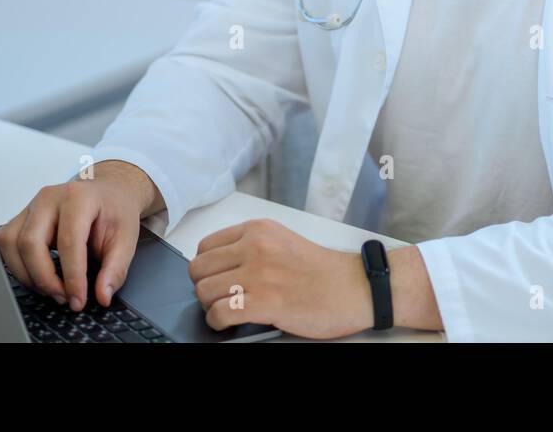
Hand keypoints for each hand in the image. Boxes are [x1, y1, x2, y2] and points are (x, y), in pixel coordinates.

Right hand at [0, 160, 158, 310]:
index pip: (68, 242)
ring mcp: (31, 206)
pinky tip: (34, 275)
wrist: (107, 192)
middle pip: (30, 243)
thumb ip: (116, 268)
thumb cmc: (114, 210)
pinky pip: (3, 243)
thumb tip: (102, 295)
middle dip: (44, 279)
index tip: (78, 300)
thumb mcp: (127, 237)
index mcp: (78, 197)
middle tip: (64, 297)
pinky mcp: (20, 218)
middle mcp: (49, 198)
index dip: (71, 277)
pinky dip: (13, 264)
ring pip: (10, 244)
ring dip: (27, 275)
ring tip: (52, 289)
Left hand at [188, 218, 371, 339]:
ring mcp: (259, 274)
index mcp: (258, 230)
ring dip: (211, 306)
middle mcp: (255, 247)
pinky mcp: (264, 303)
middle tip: (218, 297)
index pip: (206, 246)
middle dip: (204, 287)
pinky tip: (229, 323)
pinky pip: (219, 314)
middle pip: (198, 269)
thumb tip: (221, 265)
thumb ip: (252, 246)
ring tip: (226, 310)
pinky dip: (218, 322)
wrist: (353, 287)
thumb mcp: (282, 241)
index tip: (215, 278)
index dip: (207, 267)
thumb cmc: (323, 270)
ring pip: (204, 292)